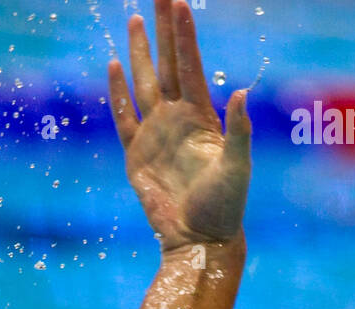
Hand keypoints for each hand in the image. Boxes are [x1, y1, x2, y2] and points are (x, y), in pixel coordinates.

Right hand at [109, 0, 250, 249]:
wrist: (199, 238)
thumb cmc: (225, 207)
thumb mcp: (237, 168)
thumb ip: (239, 131)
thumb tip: (240, 94)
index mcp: (202, 118)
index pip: (190, 66)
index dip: (184, 36)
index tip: (179, 4)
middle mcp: (177, 119)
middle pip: (167, 64)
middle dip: (163, 30)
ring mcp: (155, 134)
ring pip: (145, 83)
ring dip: (141, 52)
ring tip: (136, 20)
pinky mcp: (136, 155)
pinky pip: (124, 117)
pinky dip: (117, 93)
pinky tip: (114, 66)